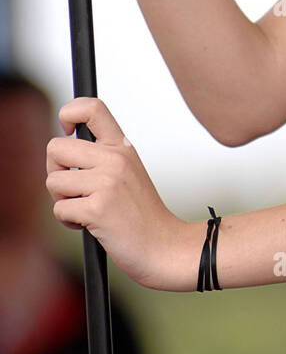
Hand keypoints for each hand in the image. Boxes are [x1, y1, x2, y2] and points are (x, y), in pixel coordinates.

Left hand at [46, 96, 184, 291]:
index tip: (67, 132)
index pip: (92, 107)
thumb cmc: (141, 214)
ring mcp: (107, 183)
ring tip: (87, 209)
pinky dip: (70, 222)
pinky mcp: (97, 208)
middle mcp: (115, 159)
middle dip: (55, 171)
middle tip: (73, 188)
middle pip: (55, 147)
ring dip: (62, 201)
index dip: (69, 112)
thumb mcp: (128, 172)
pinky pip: (60, 210)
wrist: (164, 246)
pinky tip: (91, 224)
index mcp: (122, 147)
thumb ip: (102, 157)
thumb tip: (61, 151)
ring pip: (53, 181)